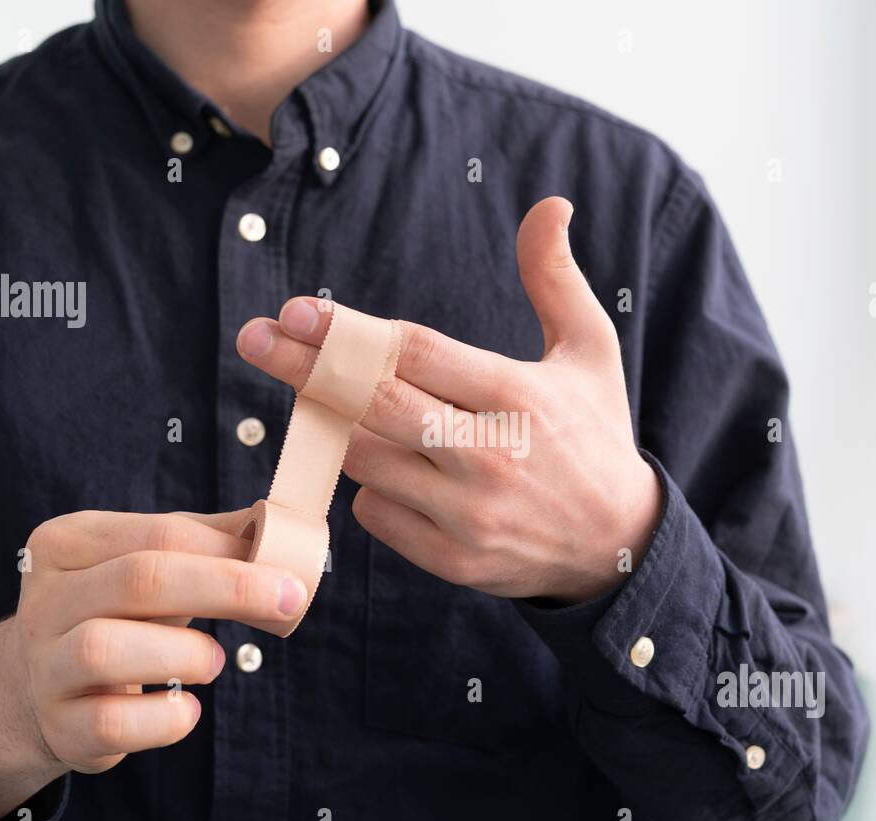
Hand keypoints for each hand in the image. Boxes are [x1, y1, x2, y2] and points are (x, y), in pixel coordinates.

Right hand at [0, 509, 306, 820]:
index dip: (232, 551)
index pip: (160, 535)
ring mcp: (44, 665)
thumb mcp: (143, 564)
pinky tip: (187, 707)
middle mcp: (46, 600)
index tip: (290, 571)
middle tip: (288, 602)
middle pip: (139, 581)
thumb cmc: (112, 613)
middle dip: (228, 588)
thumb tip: (274, 527)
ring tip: (215, 661)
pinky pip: (112, 723)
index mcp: (69, 543)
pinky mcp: (59, 726)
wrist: (33, 688)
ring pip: (106, 649)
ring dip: (186, 653)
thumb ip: (204, 542)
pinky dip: (165, 718)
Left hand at [236, 196, 661, 604]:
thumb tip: (549, 204)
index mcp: (519, 397)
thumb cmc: (595, 435)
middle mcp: (491, 456)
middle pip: (374, 405)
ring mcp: (470, 514)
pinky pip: (376, 515)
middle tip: (257, 338)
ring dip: (341, 429)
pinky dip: (370, 488)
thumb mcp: (591, 350)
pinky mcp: (455, 560)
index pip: (415, 354)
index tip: (297, 311)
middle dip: (305, 368)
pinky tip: (388, 469)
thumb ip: (555, 279)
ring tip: (333, 405)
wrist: (619, 543)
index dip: (348, 330)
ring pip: (365, 460)